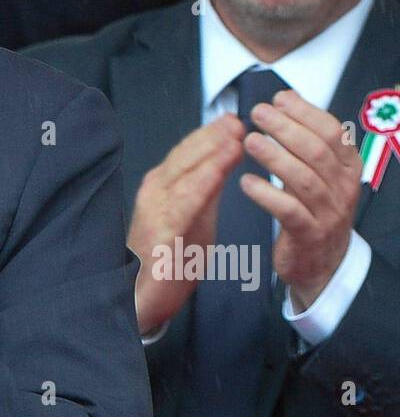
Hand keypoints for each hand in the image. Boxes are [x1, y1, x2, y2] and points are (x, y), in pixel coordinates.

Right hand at [128, 115, 244, 333]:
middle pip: (187, 155)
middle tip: (239, 119)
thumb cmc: (171, 257)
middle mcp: (157, 191)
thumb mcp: (197, 216)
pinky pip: (184, 204)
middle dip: (213, 135)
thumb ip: (209, 190)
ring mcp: (155, 209)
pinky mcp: (160, 232)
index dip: (212, 134)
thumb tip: (226, 162)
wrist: (143, 297)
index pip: (190, 152)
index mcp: (167, 186)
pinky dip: (201, 184)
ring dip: (210, 153)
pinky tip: (218, 172)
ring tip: (234, 137)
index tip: (236, 119)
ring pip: (185, 173)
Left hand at [240, 90, 361, 310]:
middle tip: (257, 113)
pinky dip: (266, 195)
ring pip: (304, 179)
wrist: (325, 263)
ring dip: (274, 157)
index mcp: (349, 169)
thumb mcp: (324, 173)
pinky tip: (246, 183)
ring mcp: (329, 214)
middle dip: (285, 128)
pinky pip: (289, 211)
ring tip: (249, 142)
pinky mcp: (309, 236)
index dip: (305, 113)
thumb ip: (310, 137)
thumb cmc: (317, 209)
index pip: (334, 132)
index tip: (278, 100)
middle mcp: (344, 190)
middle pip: (317, 152)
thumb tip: (289, 97)